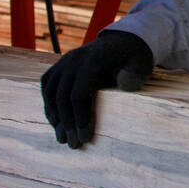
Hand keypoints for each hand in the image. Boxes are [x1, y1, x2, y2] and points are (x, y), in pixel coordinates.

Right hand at [40, 30, 153, 147]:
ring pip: (50, 93)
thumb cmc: (133, 58)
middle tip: (73, 145)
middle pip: (62, 96)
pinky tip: (55, 123)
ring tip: (62, 139)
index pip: (79, 94)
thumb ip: (133, 75)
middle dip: (67, 123)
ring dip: (55, 117)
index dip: (80, 118)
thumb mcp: (140, 65)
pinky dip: (49, 105)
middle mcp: (73, 60)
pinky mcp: (60, 66)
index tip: (85, 138)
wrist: (122, 42)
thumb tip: (124, 84)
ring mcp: (64, 62)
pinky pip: (47, 87)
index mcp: (92, 61)